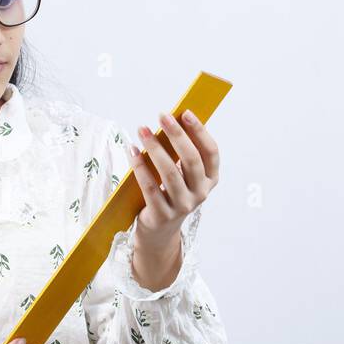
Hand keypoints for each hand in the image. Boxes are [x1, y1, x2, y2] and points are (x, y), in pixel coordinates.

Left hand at [128, 108, 220, 256]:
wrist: (160, 231)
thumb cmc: (170, 193)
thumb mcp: (183, 176)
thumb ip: (182, 154)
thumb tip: (171, 122)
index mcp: (210, 180)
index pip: (211, 152)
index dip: (200, 132)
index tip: (185, 113)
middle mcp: (201, 193)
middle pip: (191, 160)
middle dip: (176, 135)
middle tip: (162, 116)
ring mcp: (182, 206)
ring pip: (170, 172)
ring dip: (155, 148)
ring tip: (142, 130)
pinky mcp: (162, 214)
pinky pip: (150, 187)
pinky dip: (140, 166)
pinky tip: (132, 151)